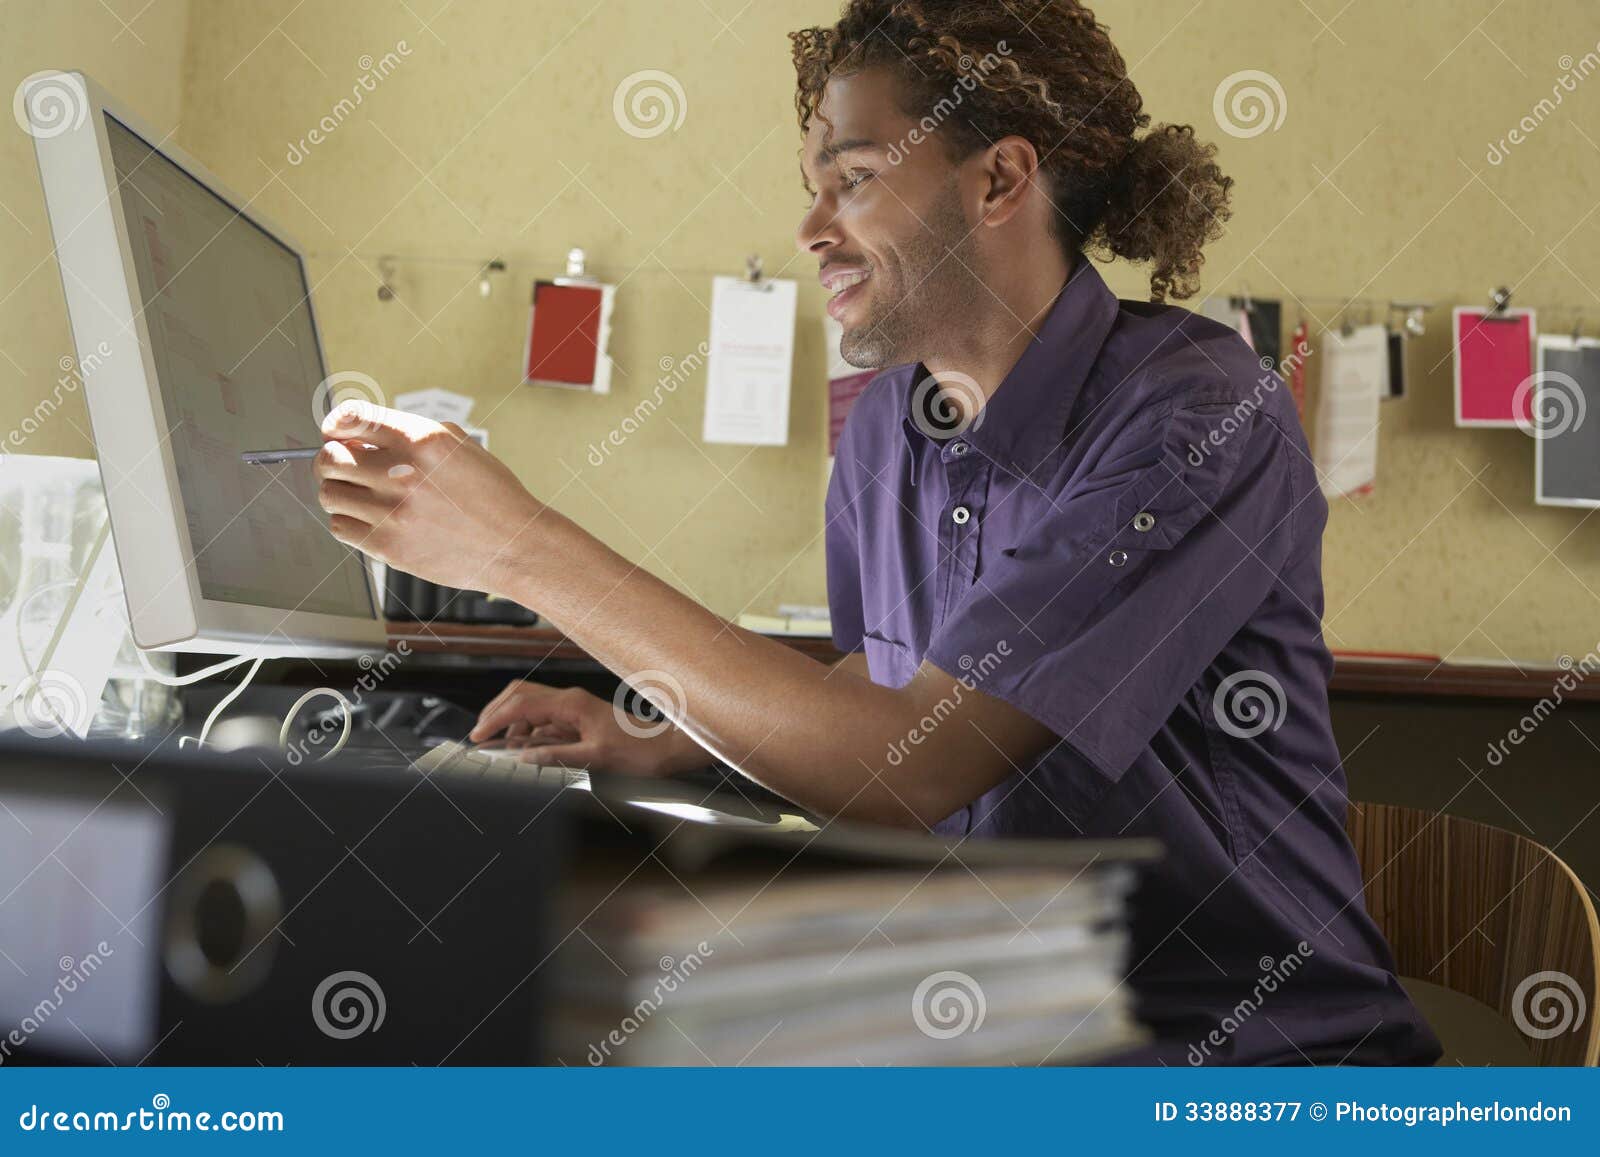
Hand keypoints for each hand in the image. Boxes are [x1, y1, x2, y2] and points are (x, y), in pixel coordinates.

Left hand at [314, 402, 544, 594]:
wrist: (514, 545)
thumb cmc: (492, 496)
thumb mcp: (461, 446)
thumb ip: (412, 434)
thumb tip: (365, 432)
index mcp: (421, 441)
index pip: (351, 418)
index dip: (335, 424)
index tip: (334, 431)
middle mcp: (401, 473)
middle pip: (328, 458)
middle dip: (330, 458)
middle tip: (342, 464)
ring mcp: (392, 512)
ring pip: (329, 494)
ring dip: (338, 490)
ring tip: (358, 494)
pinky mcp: (388, 546)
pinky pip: (340, 527)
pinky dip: (347, 521)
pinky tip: (368, 518)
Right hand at [469, 680, 700, 775]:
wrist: (666, 748)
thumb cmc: (639, 751)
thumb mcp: (596, 758)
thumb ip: (557, 756)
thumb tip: (524, 757)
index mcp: (572, 703)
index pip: (521, 704)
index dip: (495, 719)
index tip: (478, 736)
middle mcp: (570, 700)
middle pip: (520, 695)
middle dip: (496, 713)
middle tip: (480, 736)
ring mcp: (573, 708)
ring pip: (529, 706)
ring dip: (511, 724)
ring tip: (499, 748)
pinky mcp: (577, 719)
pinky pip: (543, 720)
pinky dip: (527, 732)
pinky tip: (524, 748)